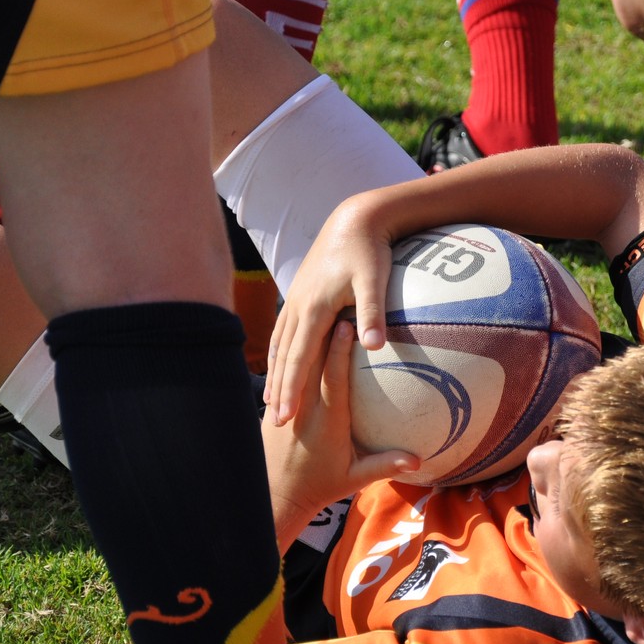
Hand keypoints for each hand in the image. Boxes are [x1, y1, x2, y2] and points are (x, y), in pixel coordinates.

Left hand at [263, 320, 418, 545]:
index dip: (338, 352)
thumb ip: (383, 465)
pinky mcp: (279, 407)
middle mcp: (307, 409)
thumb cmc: (321, 486)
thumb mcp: (354, 478)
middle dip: (323, 332)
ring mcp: (291, 405)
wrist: (277, 495)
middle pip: (312, 363)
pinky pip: (285, 373)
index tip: (347, 326)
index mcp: (327, 422)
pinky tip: (303, 334)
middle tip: (336, 302)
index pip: (333, 379)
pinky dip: (294, 353)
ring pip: (296, 365)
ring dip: (308, 338)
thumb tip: (417, 460)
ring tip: (321, 310)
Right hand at [266, 199, 392, 425]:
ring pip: (280, 344)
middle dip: (279, 391)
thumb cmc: (369, 250)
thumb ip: (373, 313)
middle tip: (274, 424)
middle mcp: (300, 307)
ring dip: (275, 373)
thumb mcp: (374, 279)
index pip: (299, 359)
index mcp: (315, 308)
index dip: (291, 390)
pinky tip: (276, 361)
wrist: (355, 218)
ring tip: (269, 400)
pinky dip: (277, 350)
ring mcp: (297, 299)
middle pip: (285, 357)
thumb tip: (372, 346)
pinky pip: (283, 328)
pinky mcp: (301, 293)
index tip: (285, 418)